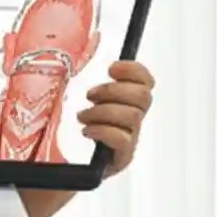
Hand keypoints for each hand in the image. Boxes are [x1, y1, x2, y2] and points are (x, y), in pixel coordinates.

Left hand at [78, 61, 154, 179]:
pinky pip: (122, 139)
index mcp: (128, 104)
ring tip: (83, 116)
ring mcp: (130, 140)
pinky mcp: (121, 158)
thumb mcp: (81, 102)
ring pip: (132, 117)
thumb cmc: (77, 130)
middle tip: (90, 95)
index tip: (111, 69)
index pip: (147, 82)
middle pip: (144, 97)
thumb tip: (87, 47)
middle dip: (114, 90)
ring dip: (103, 111)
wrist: (69, 168)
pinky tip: (87, 131)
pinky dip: (102, 130)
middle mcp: (134, 121)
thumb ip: (89, 80)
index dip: (134, 70)